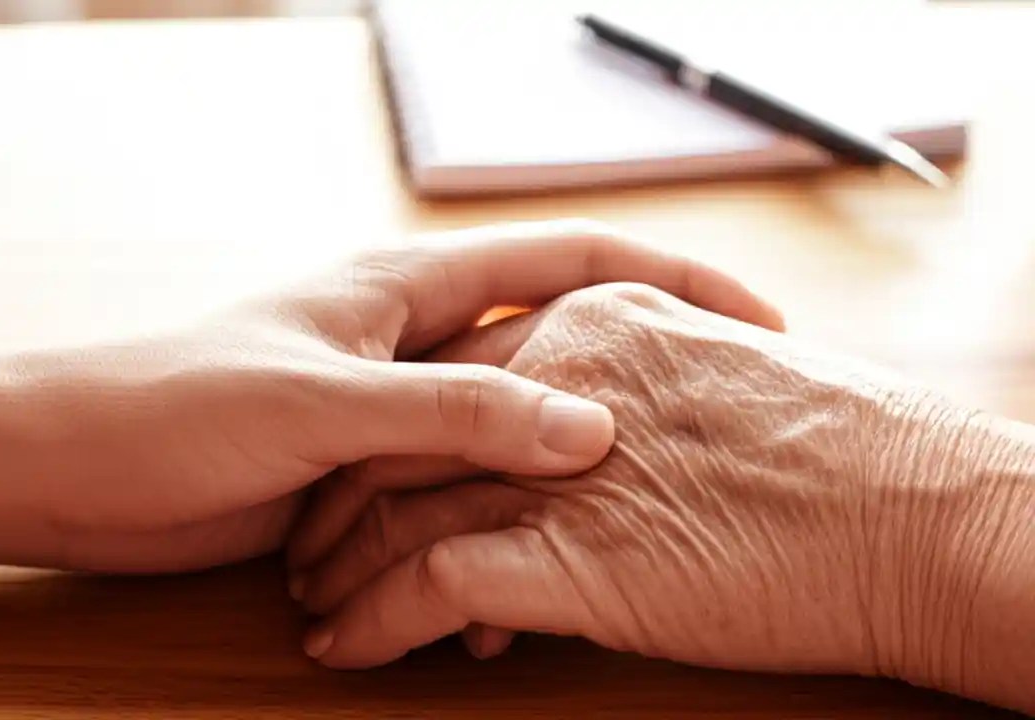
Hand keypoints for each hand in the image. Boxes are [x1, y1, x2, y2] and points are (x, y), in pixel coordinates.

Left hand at [2, 221, 782, 571]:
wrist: (70, 466)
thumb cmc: (176, 406)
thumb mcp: (328, 402)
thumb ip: (456, 414)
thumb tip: (595, 425)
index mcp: (408, 287)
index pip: (566, 255)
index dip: (668, 274)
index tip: (755, 320)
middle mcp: (411, 338)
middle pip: (554, 340)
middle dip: (636, 378)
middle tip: (723, 433)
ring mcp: (390, 408)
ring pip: (511, 429)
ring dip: (569, 469)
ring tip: (648, 520)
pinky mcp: (364, 472)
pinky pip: (460, 489)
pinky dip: (503, 521)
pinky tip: (538, 573)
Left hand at [287, 282, 1027, 704]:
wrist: (923, 519)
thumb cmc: (857, 451)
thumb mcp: (713, 381)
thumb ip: (626, 386)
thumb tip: (583, 420)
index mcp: (593, 313)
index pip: (477, 335)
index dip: (436, 384)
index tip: (402, 440)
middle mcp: (551, 373)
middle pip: (413, 424)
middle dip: (356, 487)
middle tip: (325, 536)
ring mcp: (544, 466)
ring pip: (400, 505)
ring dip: (347, 558)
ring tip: (320, 602)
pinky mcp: (555, 557)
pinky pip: (428, 585)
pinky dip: (376, 618)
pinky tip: (350, 645)